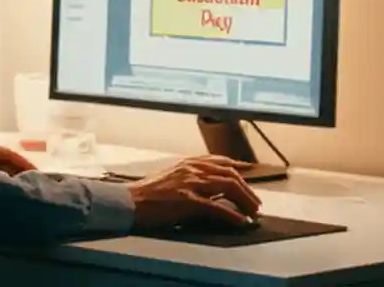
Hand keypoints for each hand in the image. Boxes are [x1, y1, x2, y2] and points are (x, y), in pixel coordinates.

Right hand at [126, 156, 261, 228]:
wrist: (129, 201)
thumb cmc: (146, 192)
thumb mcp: (171, 177)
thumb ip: (190, 177)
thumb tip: (208, 188)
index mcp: (188, 162)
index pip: (221, 161)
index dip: (238, 167)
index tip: (249, 173)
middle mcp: (192, 169)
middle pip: (230, 174)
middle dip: (247, 189)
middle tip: (255, 203)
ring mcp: (191, 183)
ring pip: (228, 186)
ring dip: (245, 200)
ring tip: (252, 212)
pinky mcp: (188, 200)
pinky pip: (217, 207)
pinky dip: (232, 215)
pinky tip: (240, 221)